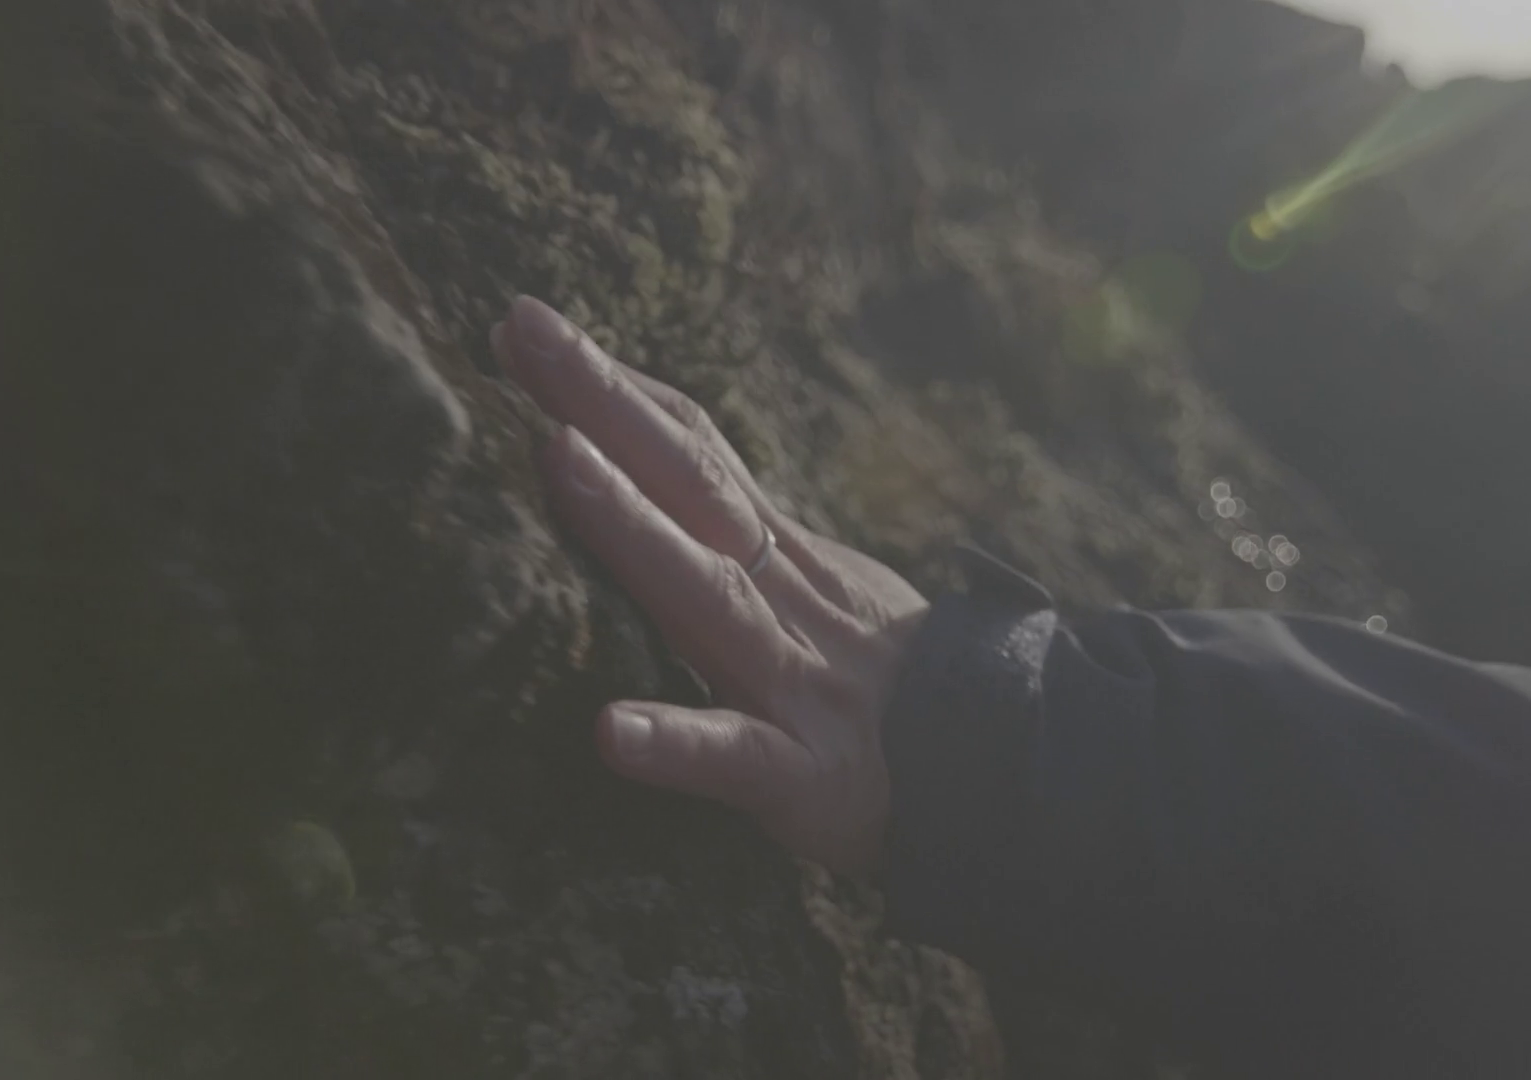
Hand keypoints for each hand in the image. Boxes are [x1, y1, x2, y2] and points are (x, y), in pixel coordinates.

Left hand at [492, 297, 927, 875]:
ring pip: (707, 592)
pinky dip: (676, 743)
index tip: (529, 324)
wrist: (1009, 768)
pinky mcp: (806, 777)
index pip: (694, 450)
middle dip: (603, 403)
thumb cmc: (886, 684)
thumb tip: (643, 472)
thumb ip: (736, 534)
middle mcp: (782, 597)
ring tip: (558, 459)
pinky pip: (738, 756)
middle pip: (688, 483)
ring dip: (633, 525)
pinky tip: (609, 732)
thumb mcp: (816, 588)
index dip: (615, 387)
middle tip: (521, 326)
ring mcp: (795, 682)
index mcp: (780, 554)